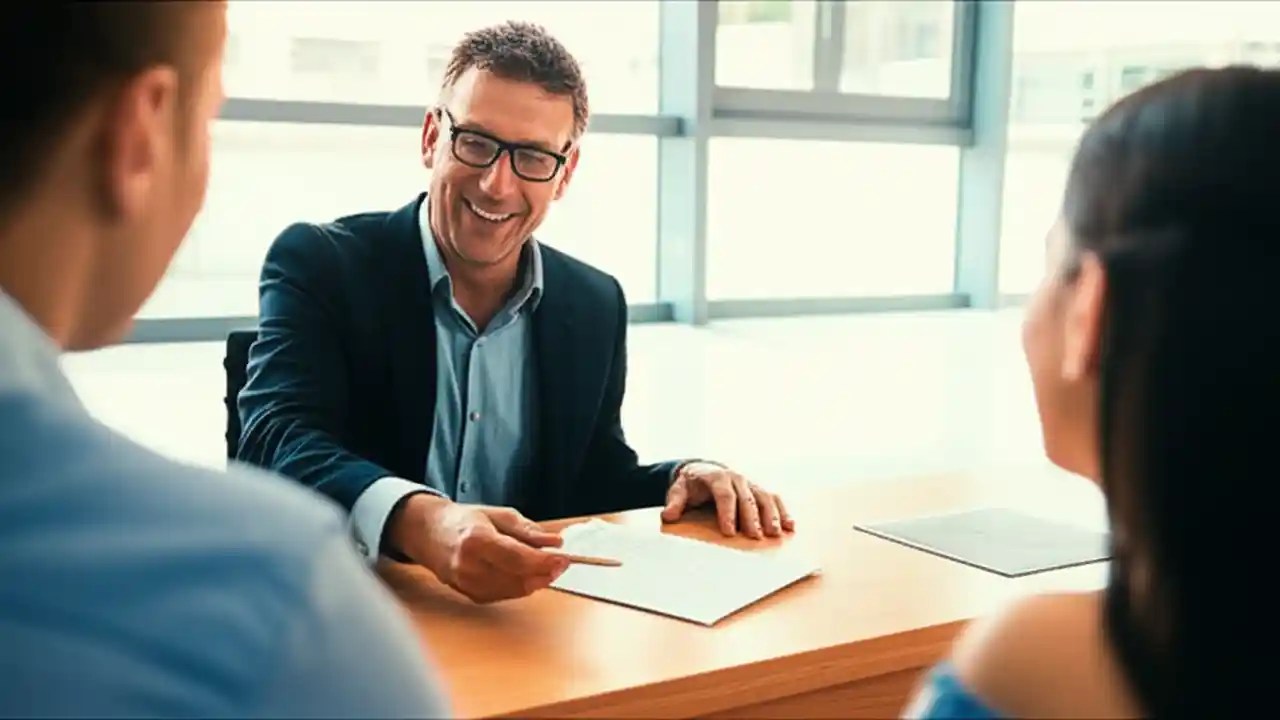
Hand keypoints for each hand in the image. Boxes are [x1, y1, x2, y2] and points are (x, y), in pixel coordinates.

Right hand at [389, 494, 570, 603]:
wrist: (428, 534)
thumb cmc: (463, 521)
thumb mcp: (497, 514)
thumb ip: (527, 530)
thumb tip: (554, 542)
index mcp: (476, 540)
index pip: (518, 558)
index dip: (544, 562)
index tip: (564, 559)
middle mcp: (469, 566)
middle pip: (517, 578)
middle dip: (545, 573)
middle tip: (561, 564)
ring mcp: (467, 584)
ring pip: (513, 591)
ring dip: (535, 581)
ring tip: (547, 568)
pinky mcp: (468, 594)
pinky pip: (503, 595)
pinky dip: (520, 587)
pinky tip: (528, 576)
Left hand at [660, 462, 794, 538]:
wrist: (703, 470)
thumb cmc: (691, 484)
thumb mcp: (679, 490)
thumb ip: (675, 503)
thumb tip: (668, 515)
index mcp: (717, 477)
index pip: (724, 495)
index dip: (727, 512)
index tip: (728, 531)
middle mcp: (737, 478)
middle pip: (747, 498)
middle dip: (751, 517)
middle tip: (754, 536)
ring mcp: (750, 483)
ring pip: (765, 497)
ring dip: (772, 515)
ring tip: (775, 533)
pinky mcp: (759, 490)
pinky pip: (774, 499)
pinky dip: (784, 512)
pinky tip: (790, 527)